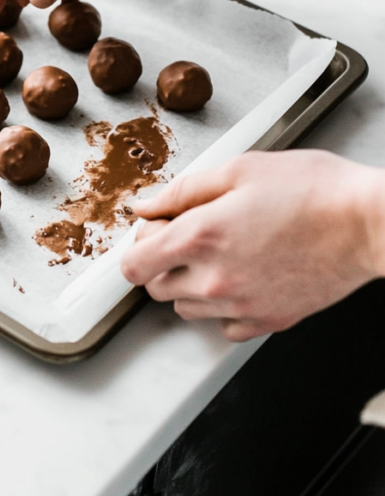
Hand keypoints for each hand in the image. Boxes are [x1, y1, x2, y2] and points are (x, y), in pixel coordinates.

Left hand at [121, 150, 384, 340]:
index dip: (140, 244)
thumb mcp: (239, 169)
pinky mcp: (268, 320)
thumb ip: (183, 191)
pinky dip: (225, 306)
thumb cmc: (313, 189)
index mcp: (201, 236)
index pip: (134, 264)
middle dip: (164, 261)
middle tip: (193, 234)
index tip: (157, 231)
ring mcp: (242, 305)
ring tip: (224, 252)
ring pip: (186, 309)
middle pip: (155, 288)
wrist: (367, 222)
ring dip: (191, 284)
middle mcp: (215, 278)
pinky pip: (225, 326)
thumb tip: (147, 207)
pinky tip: (244, 276)